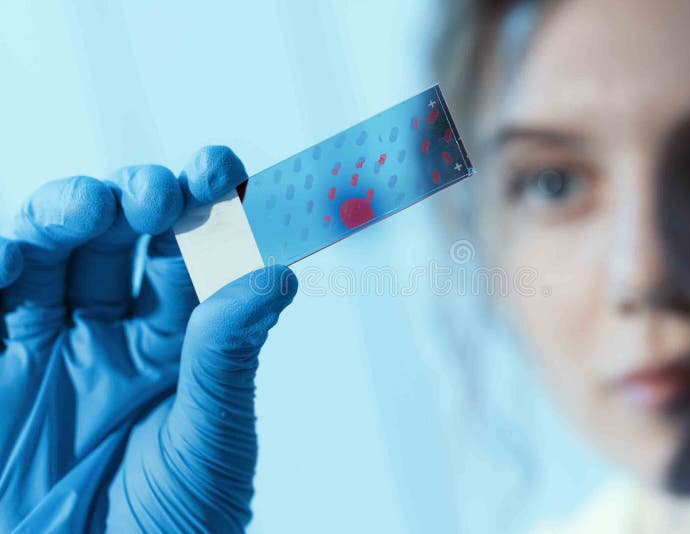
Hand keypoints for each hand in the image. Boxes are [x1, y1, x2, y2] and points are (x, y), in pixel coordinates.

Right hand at [0, 147, 297, 532]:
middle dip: (138, 198)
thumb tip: (277, 272)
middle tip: (157, 193)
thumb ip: (227, 354)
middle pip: (122, 236)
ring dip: (66, 213)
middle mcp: (114, 334)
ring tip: (89, 208)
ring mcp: (47, 349)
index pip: (194, 254)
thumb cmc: (174, 528)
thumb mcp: (209, 439)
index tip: (221, 171)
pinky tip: (12, 254)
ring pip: (50, 251)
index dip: (206, 205)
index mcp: (178, 343)